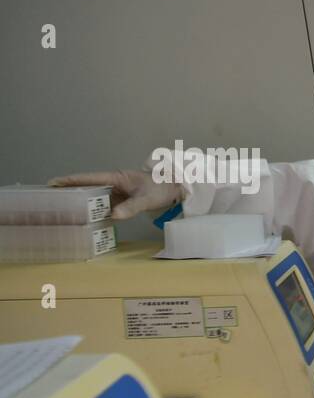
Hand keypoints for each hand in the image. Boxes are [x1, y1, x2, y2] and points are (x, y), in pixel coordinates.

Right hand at [49, 169, 179, 219]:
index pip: (88, 178)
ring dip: (84, 204)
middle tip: (53, 199)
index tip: (53, 183)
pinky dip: (98, 212)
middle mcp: (114, 184)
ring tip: (66, 211)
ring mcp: (118, 192)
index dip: (70, 180)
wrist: (176, 189)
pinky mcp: (124, 201)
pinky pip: (107, 206)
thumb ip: (131, 207)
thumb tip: (113, 216)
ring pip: (97, 198)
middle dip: (72, 192)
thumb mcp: (146, 198)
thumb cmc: (161, 189)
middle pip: (89, 188)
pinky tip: (90, 220)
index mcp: (116, 178)